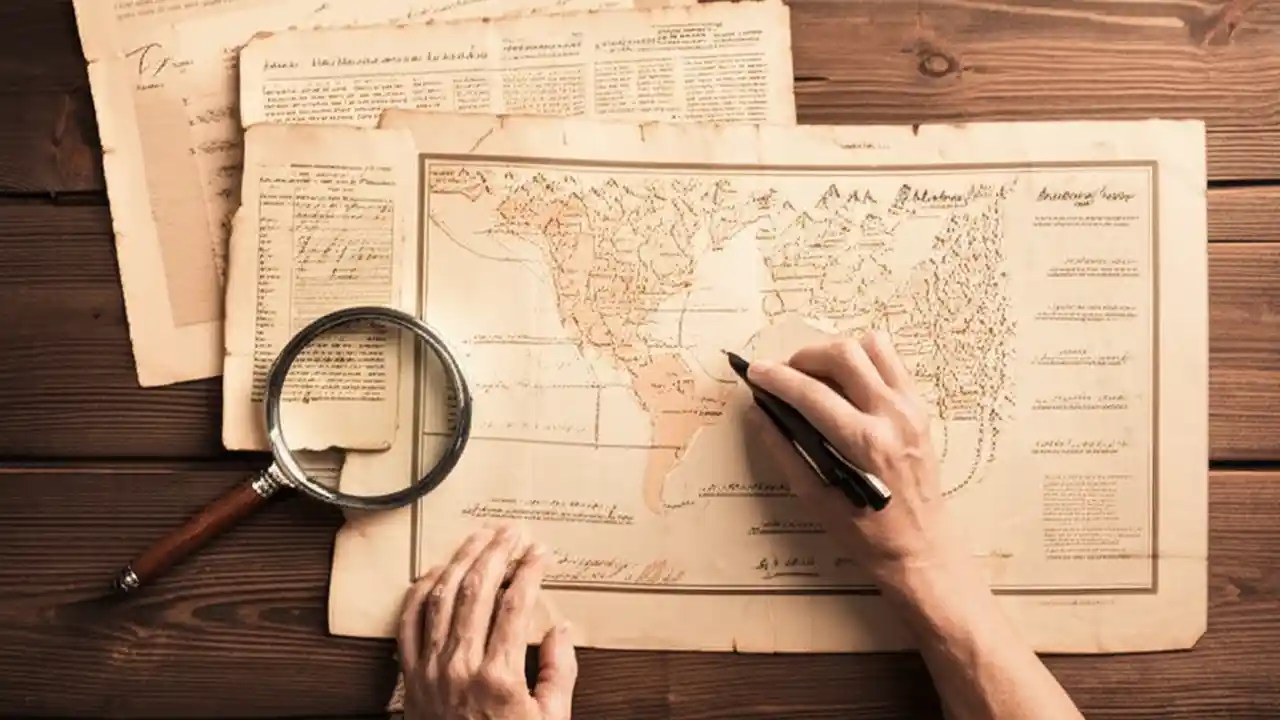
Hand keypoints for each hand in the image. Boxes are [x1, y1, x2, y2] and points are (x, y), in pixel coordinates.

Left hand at [397, 526, 577, 719]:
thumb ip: (559, 673)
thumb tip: (562, 630)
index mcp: (499, 677)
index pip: (515, 604)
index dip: (529, 570)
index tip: (540, 552)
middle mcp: (460, 667)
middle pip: (477, 590)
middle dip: (496, 552)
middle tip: (511, 531)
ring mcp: (430, 670)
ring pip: (441, 597)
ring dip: (460, 560)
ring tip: (477, 538)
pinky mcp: (410, 677)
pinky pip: (408, 623)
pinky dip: (420, 592)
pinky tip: (435, 572)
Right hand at [746, 331, 963, 586]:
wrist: (918, 547)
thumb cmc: (867, 532)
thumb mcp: (815, 497)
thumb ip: (784, 449)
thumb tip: (759, 413)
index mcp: (865, 444)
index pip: (811, 393)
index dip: (777, 377)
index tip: (755, 372)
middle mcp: (893, 417)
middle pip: (844, 355)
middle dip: (804, 356)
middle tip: (786, 373)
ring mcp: (911, 408)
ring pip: (872, 346)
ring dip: (837, 351)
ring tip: (817, 373)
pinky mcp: (920, 408)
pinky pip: (891, 362)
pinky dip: (863, 360)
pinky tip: (846, 382)